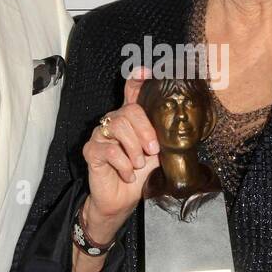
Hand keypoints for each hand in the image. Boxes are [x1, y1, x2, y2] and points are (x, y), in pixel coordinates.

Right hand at [80, 67, 160, 240]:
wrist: (123, 200)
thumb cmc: (141, 175)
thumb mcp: (158, 153)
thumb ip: (163, 136)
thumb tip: (180, 124)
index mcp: (131, 119)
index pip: (131, 92)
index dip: (137, 79)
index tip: (145, 71)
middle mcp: (114, 121)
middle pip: (129, 110)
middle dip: (145, 131)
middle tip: (152, 151)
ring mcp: (100, 135)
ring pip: (118, 127)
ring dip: (134, 150)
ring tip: (138, 165)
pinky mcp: (91, 151)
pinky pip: (108, 149)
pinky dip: (123, 164)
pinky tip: (128, 174)